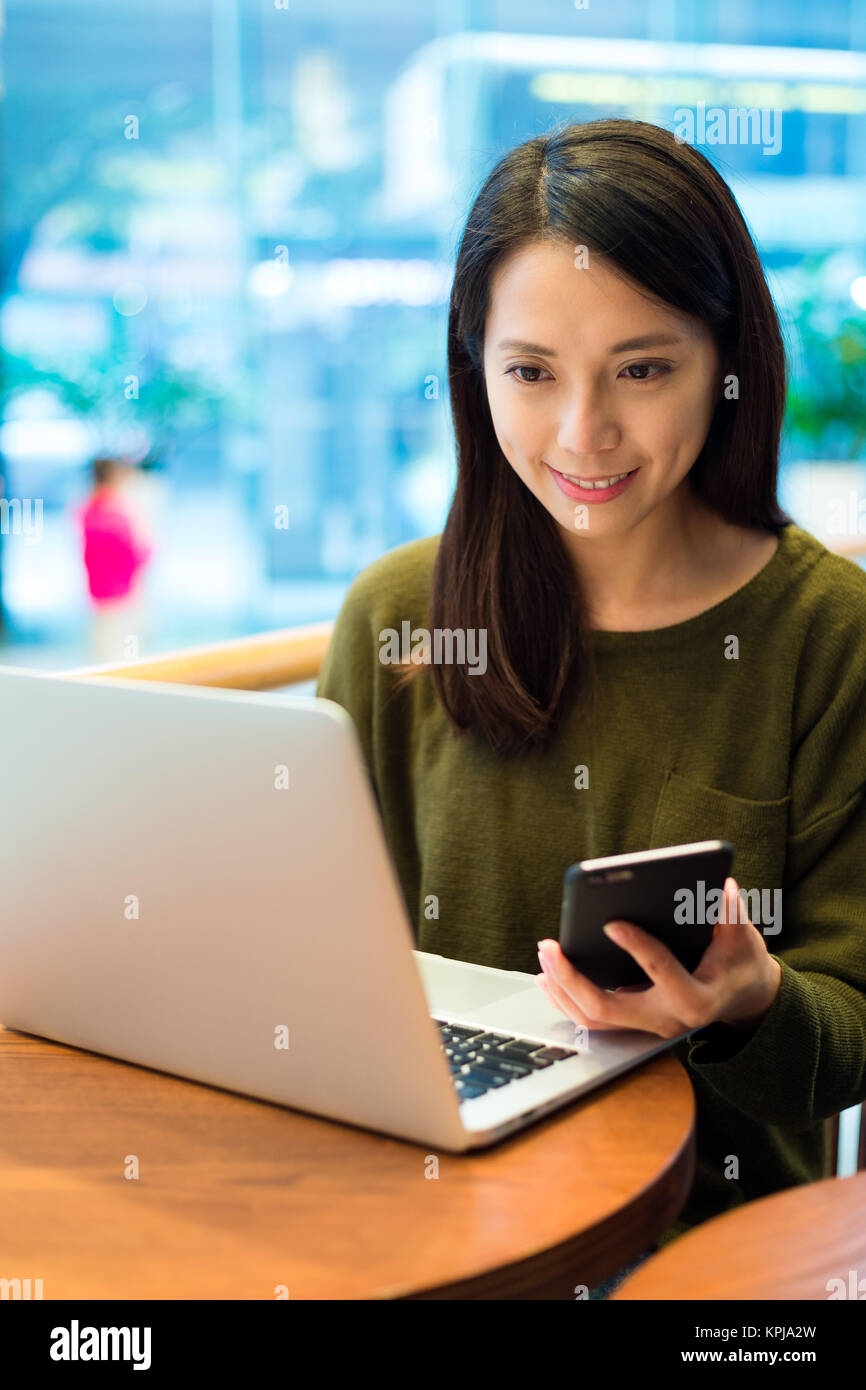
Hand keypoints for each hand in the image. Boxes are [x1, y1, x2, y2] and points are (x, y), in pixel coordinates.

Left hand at [536, 878, 781, 1038]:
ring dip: (562, 989)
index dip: (637, 947)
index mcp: (696, 999)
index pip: (661, 972)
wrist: (743, 999)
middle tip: (550, 946)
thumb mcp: (744, 940)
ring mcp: (648, 1027)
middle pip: (607, 1008)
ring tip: (544, 957)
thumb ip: (732, 915)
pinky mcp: (635, 1024)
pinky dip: (567, 999)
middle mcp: (667, 1019)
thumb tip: (720, 887)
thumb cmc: (741, 963)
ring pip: (593, 1019)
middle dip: (572, 978)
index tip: (611, 922)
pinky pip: (593, 1019)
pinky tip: (549, 977)